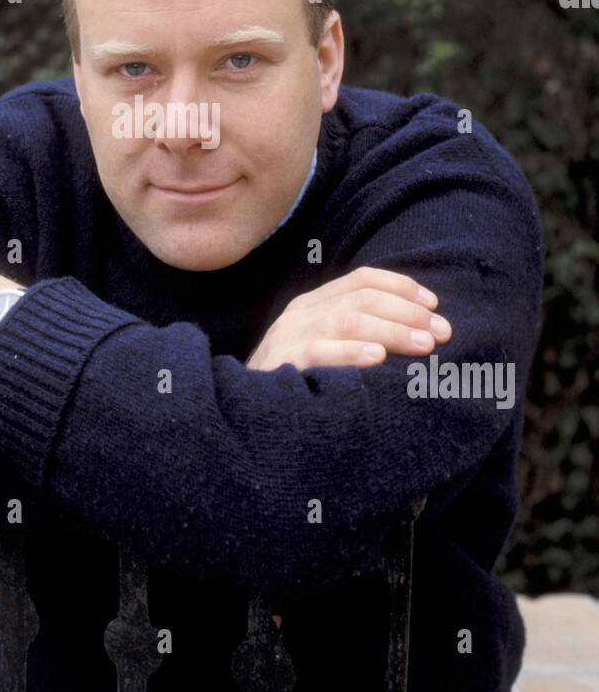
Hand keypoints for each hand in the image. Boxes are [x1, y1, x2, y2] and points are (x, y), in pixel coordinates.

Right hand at [245, 266, 451, 371]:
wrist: (249, 413)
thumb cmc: (300, 382)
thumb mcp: (326, 347)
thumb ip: (358, 331)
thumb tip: (419, 328)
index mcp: (313, 304)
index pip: (362, 279)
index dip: (402, 287)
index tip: (435, 305)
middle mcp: (301, 314)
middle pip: (362, 298)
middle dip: (408, 312)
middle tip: (442, 332)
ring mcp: (289, 336)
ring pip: (347, 320)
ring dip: (392, 330)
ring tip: (424, 345)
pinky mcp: (282, 363)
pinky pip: (319, 352)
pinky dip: (350, 352)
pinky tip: (378, 359)